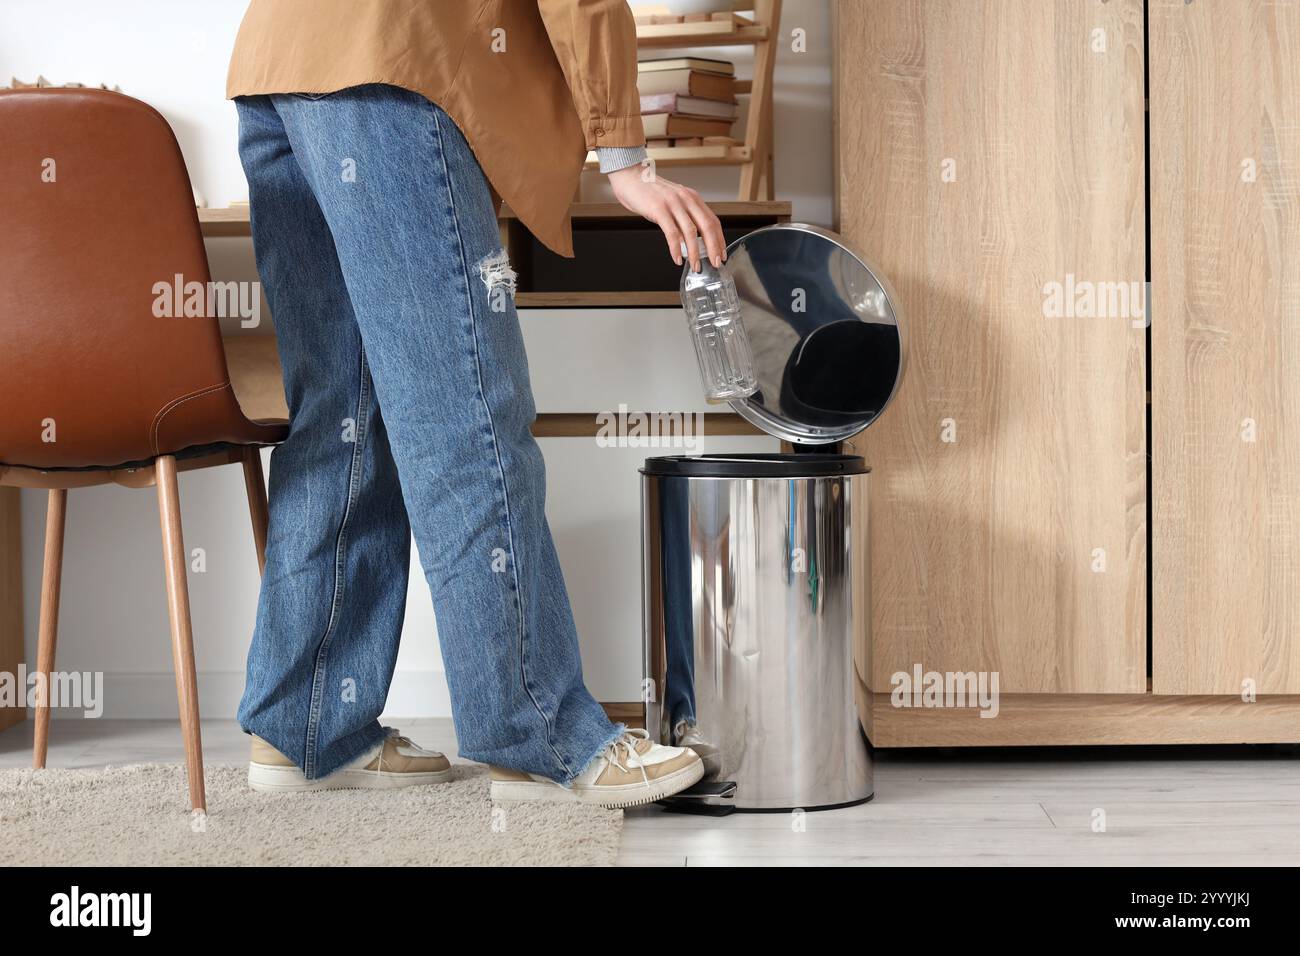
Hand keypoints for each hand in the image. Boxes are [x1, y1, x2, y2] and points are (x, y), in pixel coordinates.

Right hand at [608, 165, 726, 270]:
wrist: (630, 177)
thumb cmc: (649, 192)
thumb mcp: (672, 203)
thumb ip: (683, 218)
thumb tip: (690, 242)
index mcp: (692, 198)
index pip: (713, 220)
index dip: (719, 239)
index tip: (721, 254)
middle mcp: (686, 199)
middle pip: (707, 226)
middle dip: (713, 248)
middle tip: (716, 263)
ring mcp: (673, 204)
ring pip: (691, 232)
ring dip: (695, 252)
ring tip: (696, 266)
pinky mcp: (659, 209)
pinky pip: (671, 233)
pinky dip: (676, 249)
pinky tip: (677, 259)